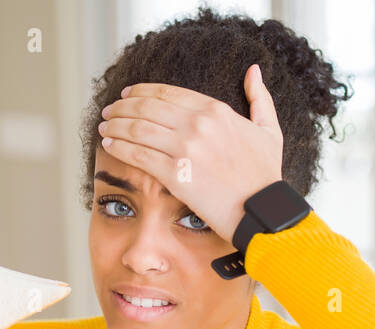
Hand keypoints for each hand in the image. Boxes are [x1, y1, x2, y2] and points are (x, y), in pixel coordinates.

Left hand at [97, 63, 283, 243]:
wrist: (263, 210)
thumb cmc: (266, 175)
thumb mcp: (269, 130)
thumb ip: (260, 98)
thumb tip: (253, 71)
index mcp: (216, 111)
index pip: (167, 92)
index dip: (142, 91)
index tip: (128, 94)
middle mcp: (197, 124)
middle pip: (147, 106)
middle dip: (122, 106)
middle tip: (109, 111)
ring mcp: (185, 149)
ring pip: (138, 128)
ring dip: (115, 125)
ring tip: (104, 127)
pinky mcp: (175, 175)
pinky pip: (138, 155)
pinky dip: (119, 147)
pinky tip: (109, 145)